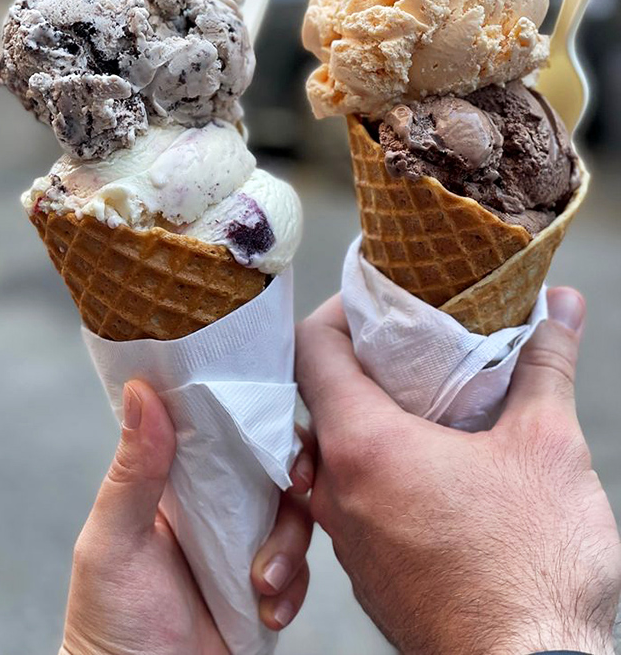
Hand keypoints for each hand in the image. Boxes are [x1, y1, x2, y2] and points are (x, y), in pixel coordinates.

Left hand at [61, 381, 313, 654]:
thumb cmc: (109, 623)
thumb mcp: (114, 541)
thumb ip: (133, 470)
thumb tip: (142, 390)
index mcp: (178, 482)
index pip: (225, 430)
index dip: (258, 419)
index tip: (280, 424)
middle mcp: (215, 507)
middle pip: (273, 467)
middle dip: (293, 480)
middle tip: (296, 490)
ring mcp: (243, 546)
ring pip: (295, 516)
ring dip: (290, 545)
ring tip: (262, 582)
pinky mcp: (265, 588)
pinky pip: (302, 570)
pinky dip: (294, 587)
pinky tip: (270, 610)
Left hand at [297, 287, 620, 654]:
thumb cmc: (533, 573)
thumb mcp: (547, 449)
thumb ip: (545, 364)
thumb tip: (561, 305)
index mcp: (364, 447)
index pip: (311, 350)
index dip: (340, 312)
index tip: (378, 300)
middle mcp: (338, 493)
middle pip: (319, 398)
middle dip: (361, 363)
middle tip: (410, 343)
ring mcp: (349, 539)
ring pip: (336, 452)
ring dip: (372, 418)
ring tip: (426, 400)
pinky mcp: (371, 571)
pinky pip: (354, 499)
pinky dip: (380, 468)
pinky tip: (433, 466)